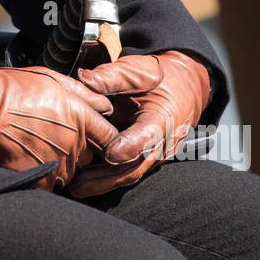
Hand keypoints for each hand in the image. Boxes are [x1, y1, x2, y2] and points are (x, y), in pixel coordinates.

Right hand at [0, 65, 119, 191]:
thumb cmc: (14, 89)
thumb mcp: (53, 79)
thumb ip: (85, 93)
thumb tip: (105, 104)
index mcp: (82, 119)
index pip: (111, 138)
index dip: (106, 138)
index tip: (96, 136)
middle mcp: (75, 146)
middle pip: (90, 157)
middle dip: (79, 149)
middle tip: (54, 135)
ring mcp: (57, 166)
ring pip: (69, 171)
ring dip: (60, 163)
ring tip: (36, 145)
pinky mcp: (39, 181)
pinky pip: (49, 183)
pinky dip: (41, 176)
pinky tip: (26, 158)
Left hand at [67, 50, 210, 198]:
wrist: (182, 87)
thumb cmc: (158, 78)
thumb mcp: (136, 72)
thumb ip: (111, 77)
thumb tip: (83, 78)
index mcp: (162, 118)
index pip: (147, 137)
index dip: (129, 147)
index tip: (109, 154)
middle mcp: (160, 142)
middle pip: (135, 166)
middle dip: (106, 179)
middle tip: (79, 184)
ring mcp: (153, 153)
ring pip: (129, 173)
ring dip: (103, 183)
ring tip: (76, 187)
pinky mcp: (145, 157)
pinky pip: (127, 170)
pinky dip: (106, 177)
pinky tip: (84, 181)